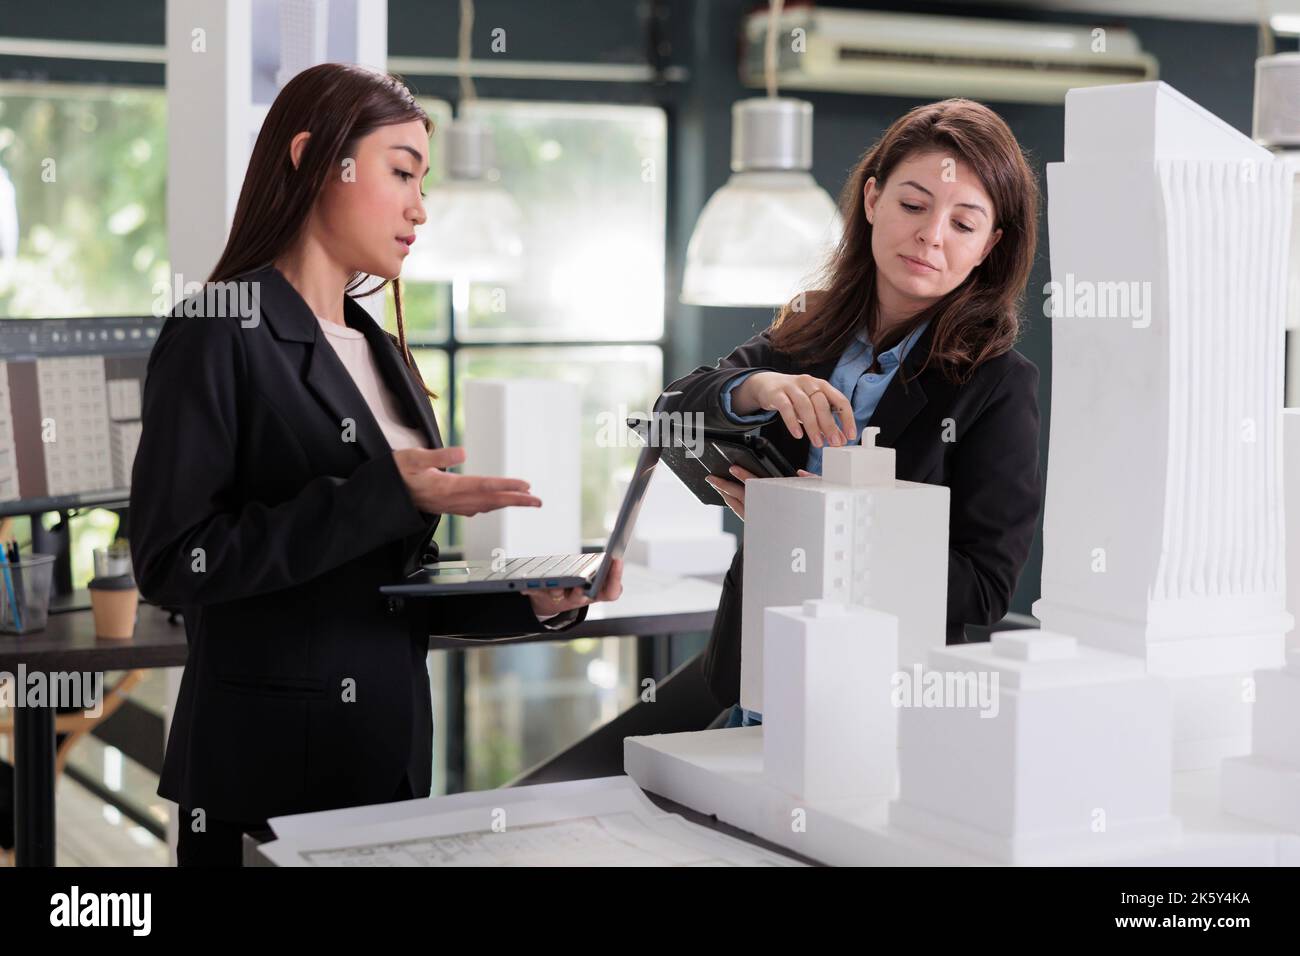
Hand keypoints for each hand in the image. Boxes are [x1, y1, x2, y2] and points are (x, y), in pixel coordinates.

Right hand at [393, 447, 541, 515]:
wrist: (384, 494)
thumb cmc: (397, 473)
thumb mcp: (413, 458)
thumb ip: (438, 456)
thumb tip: (462, 453)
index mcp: (447, 488)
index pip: (484, 486)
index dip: (507, 486)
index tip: (526, 485)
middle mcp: (453, 500)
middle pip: (491, 501)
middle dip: (517, 500)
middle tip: (538, 500)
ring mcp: (451, 506)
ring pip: (486, 506)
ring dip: (508, 504)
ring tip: (526, 501)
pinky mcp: (449, 506)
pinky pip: (477, 508)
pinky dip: (493, 506)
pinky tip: (498, 504)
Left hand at [523, 557, 623, 619]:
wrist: (556, 599)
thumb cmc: (581, 582)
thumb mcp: (596, 576)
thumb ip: (605, 567)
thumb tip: (614, 555)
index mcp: (597, 593)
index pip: (612, 592)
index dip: (615, 577)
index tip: (617, 558)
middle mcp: (581, 598)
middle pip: (584, 598)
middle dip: (582, 593)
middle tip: (581, 586)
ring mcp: (563, 599)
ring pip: (560, 596)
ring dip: (557, 590)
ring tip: (555, 585)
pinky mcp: (544, 596)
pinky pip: (537, 593)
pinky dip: (531, 588)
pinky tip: (524, 586)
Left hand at [705, 467, 817, 520]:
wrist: (798, 544)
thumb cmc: (804, 517)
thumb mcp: (813, 496)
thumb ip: (810, 481)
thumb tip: (800, 472)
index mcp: (775, 499)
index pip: (756, 485)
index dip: (743, 476)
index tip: (732, 469)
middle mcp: (763, 510)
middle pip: (739, 494)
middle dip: (724, 485)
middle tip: (711, 477)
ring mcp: (756, 517)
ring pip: (736, 503)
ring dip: (724, 492)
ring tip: (714, 483)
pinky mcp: (753, 523)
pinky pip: (738, 511)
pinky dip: (730, 502)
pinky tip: (725, 496)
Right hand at [732, 372, 856, 447]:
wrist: (767, 384)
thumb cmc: (794, 397)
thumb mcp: (812, 408)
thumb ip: (826, 423)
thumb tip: (841, 439)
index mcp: (822, 386)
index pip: (840, 400)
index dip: (847, 418)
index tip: (850, 435)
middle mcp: (809, 384)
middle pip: (822, 404)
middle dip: (829, 425)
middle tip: (833, 443)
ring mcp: (792, 387)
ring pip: (805, 406)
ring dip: (812, 426)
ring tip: (817, 443)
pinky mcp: (777, 393)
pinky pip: (786, 408)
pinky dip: (792, 422)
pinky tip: (798, 434)